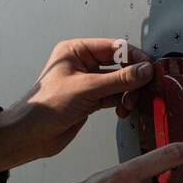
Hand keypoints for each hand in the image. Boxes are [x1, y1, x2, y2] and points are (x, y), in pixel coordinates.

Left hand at [0, 38, 154, 172]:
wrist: (31, 135)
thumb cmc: (49, 105)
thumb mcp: (87, 89)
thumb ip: (119, 80)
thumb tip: (146, 71)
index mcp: (76, 50)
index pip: (114, 47)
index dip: (134, 57)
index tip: (150, 69)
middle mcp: (82, 63)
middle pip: (119, 65)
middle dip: (133, 78)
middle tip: (145, 90)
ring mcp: (87, 82)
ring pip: (119, 82)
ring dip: (128, 93)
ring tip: (130, 105)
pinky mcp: (90, 100)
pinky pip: (114, 96)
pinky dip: (122, 103)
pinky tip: (123, 111)